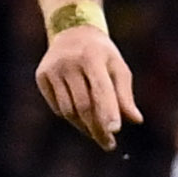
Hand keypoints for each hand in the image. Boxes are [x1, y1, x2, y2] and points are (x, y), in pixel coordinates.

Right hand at [36, 20, 137, 140]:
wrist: (71, 31)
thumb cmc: (102, 54)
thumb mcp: (118, 67)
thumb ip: (125, 95)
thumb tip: (136, 120)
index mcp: (92, 57)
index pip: (100, 89)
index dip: (108, 111)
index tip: (115, 131)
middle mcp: (69, 62)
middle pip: (84, 105)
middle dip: (97, 128)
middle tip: (109, 144)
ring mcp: (52, 69)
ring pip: (69, 110)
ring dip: (84, 126)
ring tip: (97, 133)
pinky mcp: (41, 76)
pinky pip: (57, 107)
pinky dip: (71, 116)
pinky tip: (80, 117)